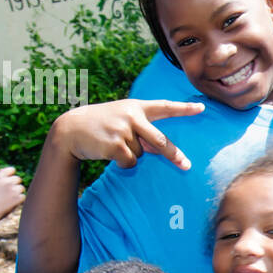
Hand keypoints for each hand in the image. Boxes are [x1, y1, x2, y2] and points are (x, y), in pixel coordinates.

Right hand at [0, 168, 24, 218]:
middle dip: (15, 185)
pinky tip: (11, 204)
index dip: (11, 175)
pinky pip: (23, 196)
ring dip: (17, 193)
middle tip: (9, 192)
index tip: (9, 180)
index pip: (11, 170)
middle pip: (18, 179)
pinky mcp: (17, 198)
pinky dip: (19, 200)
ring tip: (9, 198)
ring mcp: (13, 190)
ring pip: (21, 188)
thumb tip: (1, 173)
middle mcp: (7, 182)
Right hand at [50, 100, 203, 169]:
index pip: (164, 107)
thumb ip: (142, 131)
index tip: (202, 108)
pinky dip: (122, 162)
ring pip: (141, 154)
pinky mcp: (116, 145)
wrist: (69, 129)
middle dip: (174, 155)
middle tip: (186, 166)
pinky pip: (130, 162)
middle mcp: (132, 116)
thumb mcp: (121, 120)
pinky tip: (108, 152)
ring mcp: (124, 130)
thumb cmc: (100, 125)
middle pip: (160, 140)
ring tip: (112, 143)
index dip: (184, 109)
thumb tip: (162, 151)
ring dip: (130, 154)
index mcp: (136, 107)